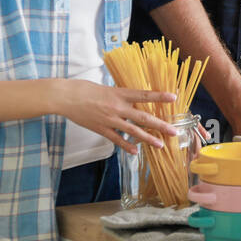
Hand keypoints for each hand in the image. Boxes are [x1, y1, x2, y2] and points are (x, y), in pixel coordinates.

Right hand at [55, 82, 178, 155]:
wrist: (66, 97)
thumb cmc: (85, 89)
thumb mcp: (108, 87)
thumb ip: (122, 95)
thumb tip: (135, 99)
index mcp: (120, 93)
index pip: (144, 94)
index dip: (160, 96)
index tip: (174, 97)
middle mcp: (117, 107)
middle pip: (143, 117)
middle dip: (160, 125)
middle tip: (174, 131)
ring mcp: (109, 119)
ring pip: (133, 131)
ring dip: (148, 139)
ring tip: (160, 145)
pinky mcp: (100, 129)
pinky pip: (116, 139)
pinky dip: (126, 146)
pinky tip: (135, 152)